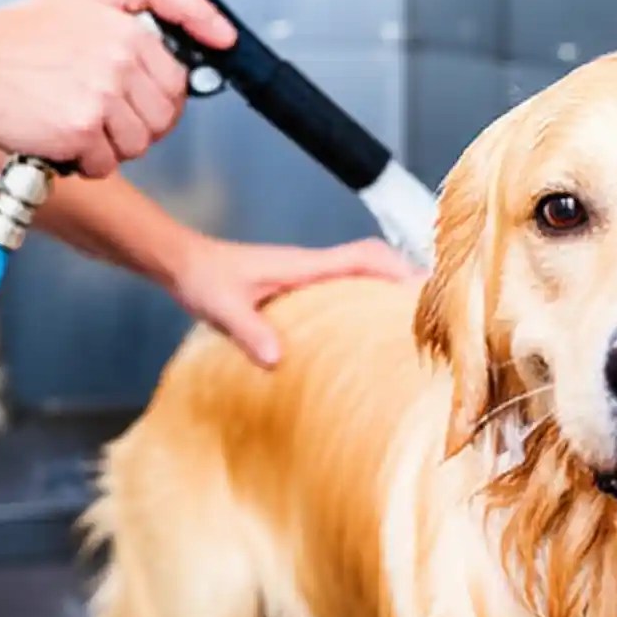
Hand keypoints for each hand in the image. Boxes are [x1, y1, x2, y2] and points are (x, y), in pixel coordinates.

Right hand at [0, 0, 235, 177]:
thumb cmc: (17, 39)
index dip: (161, 96)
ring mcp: (101, 94)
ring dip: (112, 146)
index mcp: (126, 28)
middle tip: (103, 114)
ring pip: (140, 144)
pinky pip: (107, 165)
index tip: (147, 100)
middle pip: (164, 116)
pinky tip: (62, 138)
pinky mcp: (81, 128)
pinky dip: (86, 163)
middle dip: (138, 124)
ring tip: (79, 123)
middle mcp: (118, 58)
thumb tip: (220, 30)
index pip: (178, 78)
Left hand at [171, 237, 424, 367]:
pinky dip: (364, 297)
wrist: (182, 264)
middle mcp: (312, 267)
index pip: (364, 256)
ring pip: (361, 273)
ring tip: (410, 320)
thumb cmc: (202, 280)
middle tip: (434, 308)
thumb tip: (276, 359)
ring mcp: (307, 275)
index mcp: (304, 266)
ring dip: (388, 287)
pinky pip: (344, 286)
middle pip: (374, 262)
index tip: (427, 286)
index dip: (398, 268)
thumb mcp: (223, 309)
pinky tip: (365, 327)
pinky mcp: (298, 286)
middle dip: (407, 277)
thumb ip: (248, 331)